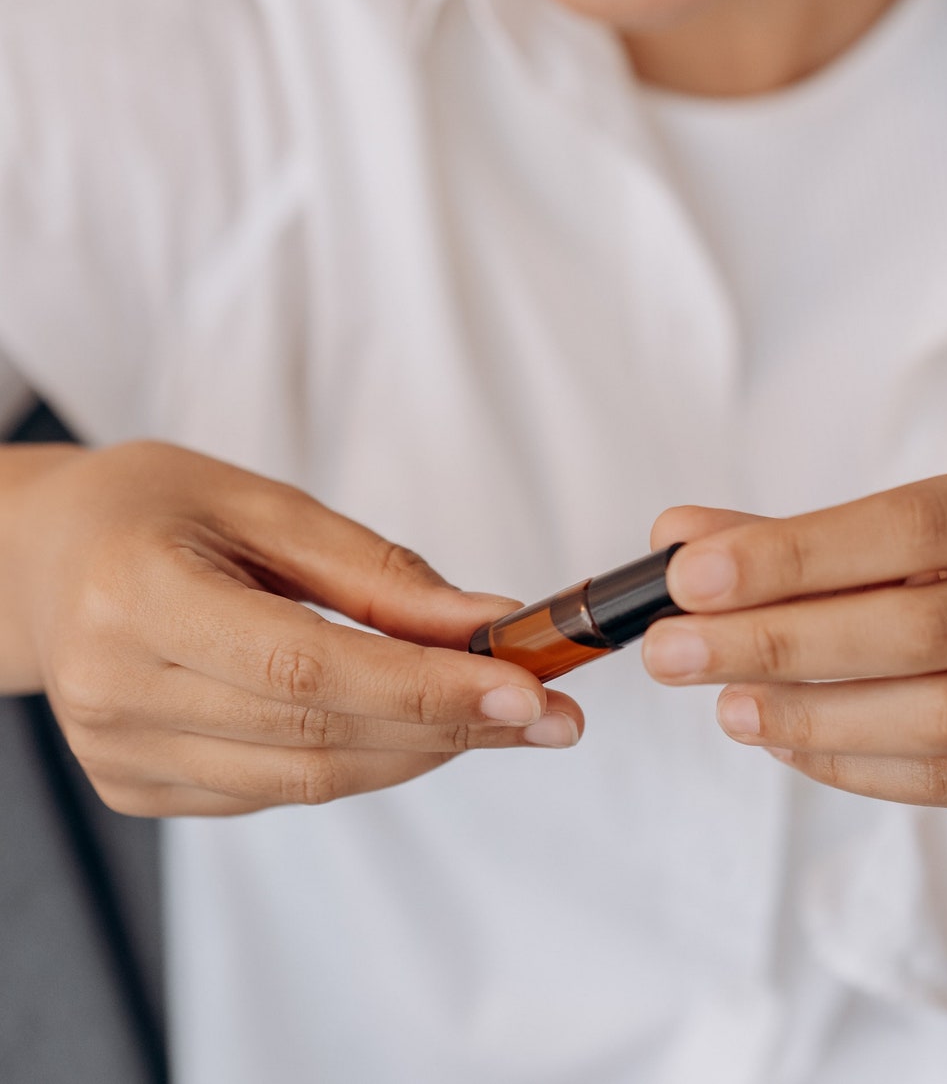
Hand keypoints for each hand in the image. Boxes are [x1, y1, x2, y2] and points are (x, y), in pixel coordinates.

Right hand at [6, 442, 581, 815]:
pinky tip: (411, 726)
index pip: (306, 665)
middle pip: (319, 734)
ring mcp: (121, 755)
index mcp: (136, 598)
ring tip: (501, 717)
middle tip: (549, 712)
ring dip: (422, 750)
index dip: (424, 687)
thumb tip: (487, 622)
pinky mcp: (139, 788)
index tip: (527, 689)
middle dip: (452, 727)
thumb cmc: (149, 510)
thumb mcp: (263, 504)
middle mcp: (116, 692)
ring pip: (310, 779)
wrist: (43, 560)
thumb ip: (375, 573)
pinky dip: (362, 759)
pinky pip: (280, 790)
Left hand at [643, 459, 946, 819]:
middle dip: (776, 642)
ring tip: (726, 708)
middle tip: (672, 651)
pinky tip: (784, 745)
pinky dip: (851, 766)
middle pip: (916, 627)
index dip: (792, 554)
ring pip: (938, 716)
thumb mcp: (908, 541)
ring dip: (809, 715)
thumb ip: (797, 540)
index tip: (688, 577)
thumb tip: (676, 535)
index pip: (907, 526)